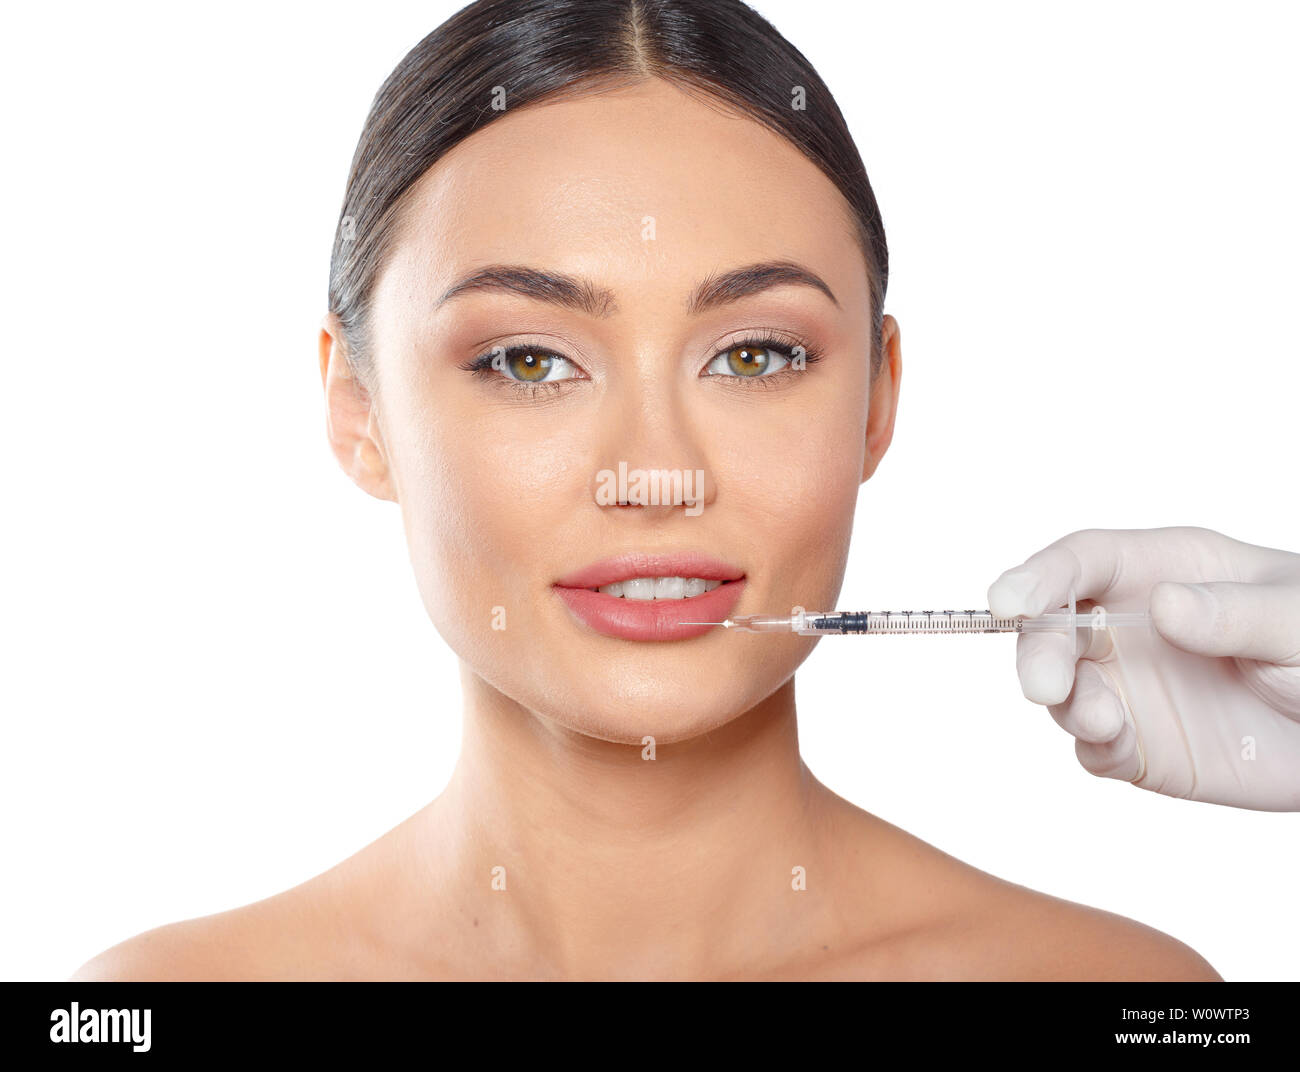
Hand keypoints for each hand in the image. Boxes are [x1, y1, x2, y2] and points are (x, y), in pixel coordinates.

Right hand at [987, 526, 1299, 810]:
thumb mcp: (1299, 621)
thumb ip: (1236, 613)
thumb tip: (1164, 605)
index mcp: (1165, 571)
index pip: (1084, 562)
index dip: (1039, 577)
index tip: (1008, 601)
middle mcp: (1132, 624)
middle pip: (1053, 626)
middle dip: (1038, 652)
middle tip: (1044, 686)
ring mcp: (1129, 685)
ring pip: (1062, 690)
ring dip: (1065, 705)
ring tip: (1103, 722)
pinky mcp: (1138, 743)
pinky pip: (1093, 747)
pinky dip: (1092, 747)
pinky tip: (1118, 744)